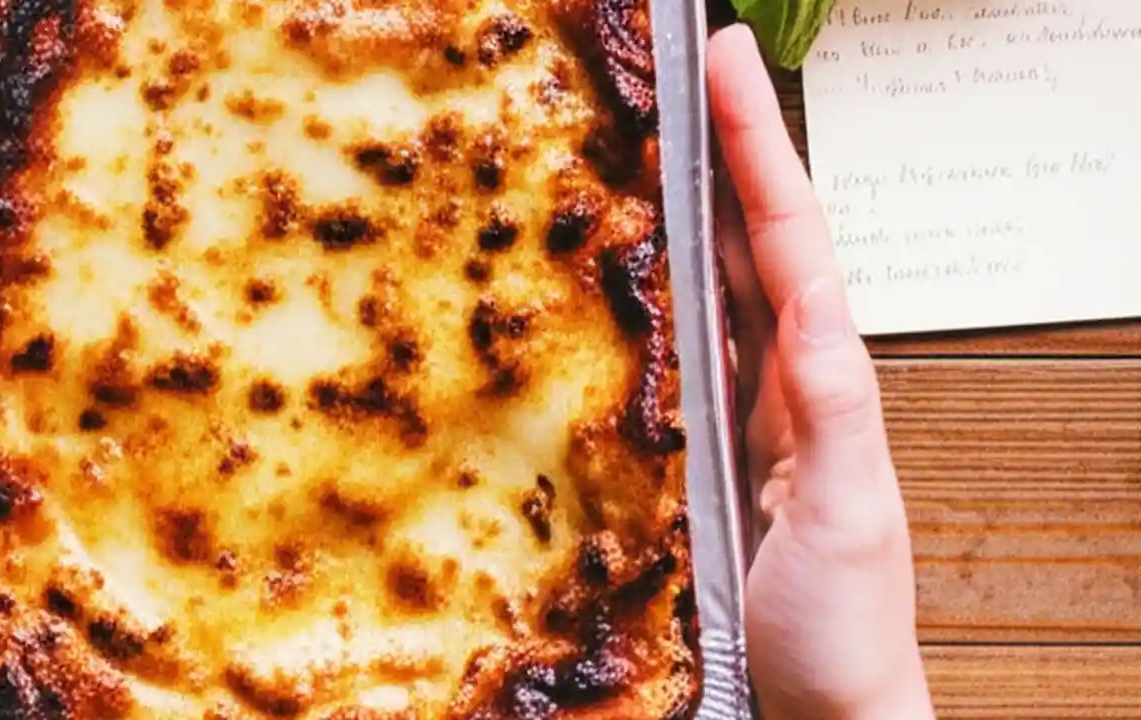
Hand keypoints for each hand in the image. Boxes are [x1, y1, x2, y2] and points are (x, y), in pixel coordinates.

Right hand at [706, 26, 933, 719]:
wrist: (819, 703)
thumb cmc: (843, 625)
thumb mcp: (849, 512)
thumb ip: (834, 412)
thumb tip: (813, 308)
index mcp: (824, 380)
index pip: (789, 243)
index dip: (759, 150)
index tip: (724, 68)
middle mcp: (784, 379)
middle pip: (752, 240)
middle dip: (728, 146)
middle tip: (687, 66)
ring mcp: (742, 408)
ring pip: (717, 283)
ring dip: (695, 200)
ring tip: (658, 127)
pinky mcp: (705, 445)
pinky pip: (684, 348)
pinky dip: (665, 289)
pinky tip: (633, 260)